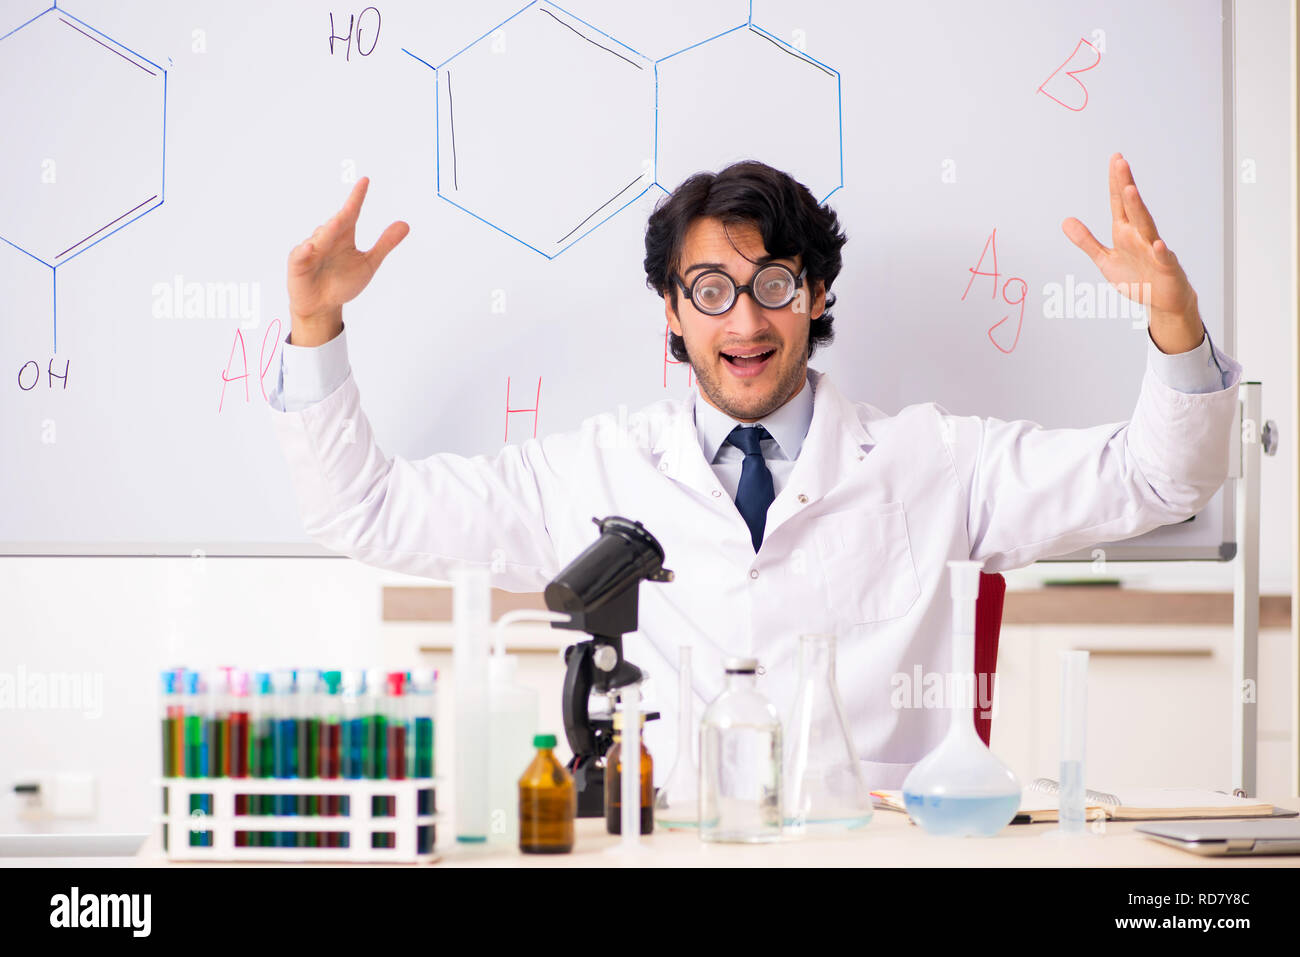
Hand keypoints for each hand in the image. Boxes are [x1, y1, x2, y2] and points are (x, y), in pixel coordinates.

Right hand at [287, 177, 408, 344]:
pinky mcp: (298, 264)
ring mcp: (311, 249)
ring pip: (320, 236)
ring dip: (326, 233)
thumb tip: (405, 224)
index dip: (358, 197)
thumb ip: (385, 244)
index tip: (366, 181)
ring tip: (333, 228)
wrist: (323, 306)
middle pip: (336, 222)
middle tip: (351, 208)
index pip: (351, 212)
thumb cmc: (342, 282)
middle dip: (343, 215)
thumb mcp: (368, 263)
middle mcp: (327, 237)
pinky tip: (311, 246)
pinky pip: (300, 254)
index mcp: (344, 235)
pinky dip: (305, 250)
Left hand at [1062, 153, 1203, 353]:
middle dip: (1125, 185)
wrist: (1164, 301)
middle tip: (1120, 162)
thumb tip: (1065, 221)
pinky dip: (1161, 252)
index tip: (1115, 158)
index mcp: (1125, 233)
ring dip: (1139, 209)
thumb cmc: (1137, 278)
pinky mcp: (1166, 269)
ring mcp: (1155, 251)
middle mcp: (1141, 237)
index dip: (1115, 182)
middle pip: (1132, 208)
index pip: (1119, 203)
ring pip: (1147, 227)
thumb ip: (1086, 241)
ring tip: (1130, 190)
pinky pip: (1164, 259)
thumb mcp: (1104, 260)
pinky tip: (1158, 243)